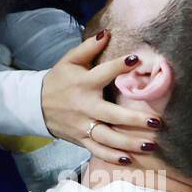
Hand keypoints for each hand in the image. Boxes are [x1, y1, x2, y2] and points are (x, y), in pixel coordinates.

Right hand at [40, 31, 163, 161]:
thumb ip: (88, 48)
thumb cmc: (58, 80)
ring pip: (108, 138)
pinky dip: (112, 157)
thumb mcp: (69, 61)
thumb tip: (107, 33)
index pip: (104, 73)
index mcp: (83, 83)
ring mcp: (83, 126)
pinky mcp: (80, 139)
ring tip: (151, 145)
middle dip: (134, 120)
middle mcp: (85, 106)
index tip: (137, 60)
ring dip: (129, 143)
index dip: (120, 66)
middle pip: (112, 116)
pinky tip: (130, 159)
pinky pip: (98, 151)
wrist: (35, 105)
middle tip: (156, 122)